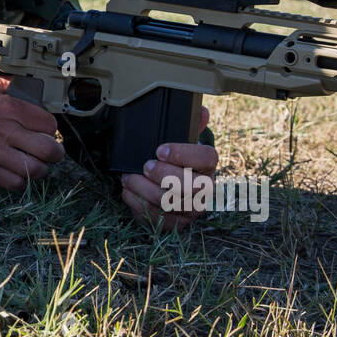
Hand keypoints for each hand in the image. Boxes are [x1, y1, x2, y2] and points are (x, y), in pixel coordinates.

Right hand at [0, 75, 63, 189]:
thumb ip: (11, 84)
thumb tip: (31, 88)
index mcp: (9, 108)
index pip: (49, 124)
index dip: (51, 129)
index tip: (45, 131)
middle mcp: (5, 131)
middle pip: (49, 149)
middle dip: (55, 153)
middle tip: (51, 153)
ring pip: (35, 170)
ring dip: (39, 169)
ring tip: (34, 164)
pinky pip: (15, 183)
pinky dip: (21, 181)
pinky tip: (17, 173)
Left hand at [119, 106, 217, 231]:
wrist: (176, 185)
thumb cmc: (177, 161)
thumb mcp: (184, 141)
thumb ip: (191, 125)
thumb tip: (201, 111)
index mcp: (208, 166)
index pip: (206, 158)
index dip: (183, 154)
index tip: (160, 149)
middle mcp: (205, 191)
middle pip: (189, 186)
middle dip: (163, 175)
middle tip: (145, 165)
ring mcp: (191, 211)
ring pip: (169, 204)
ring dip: (143, 189)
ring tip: (128, 177)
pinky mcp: (175, 225)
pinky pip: (156, 218)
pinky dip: (137, 204)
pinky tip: (128, 191)